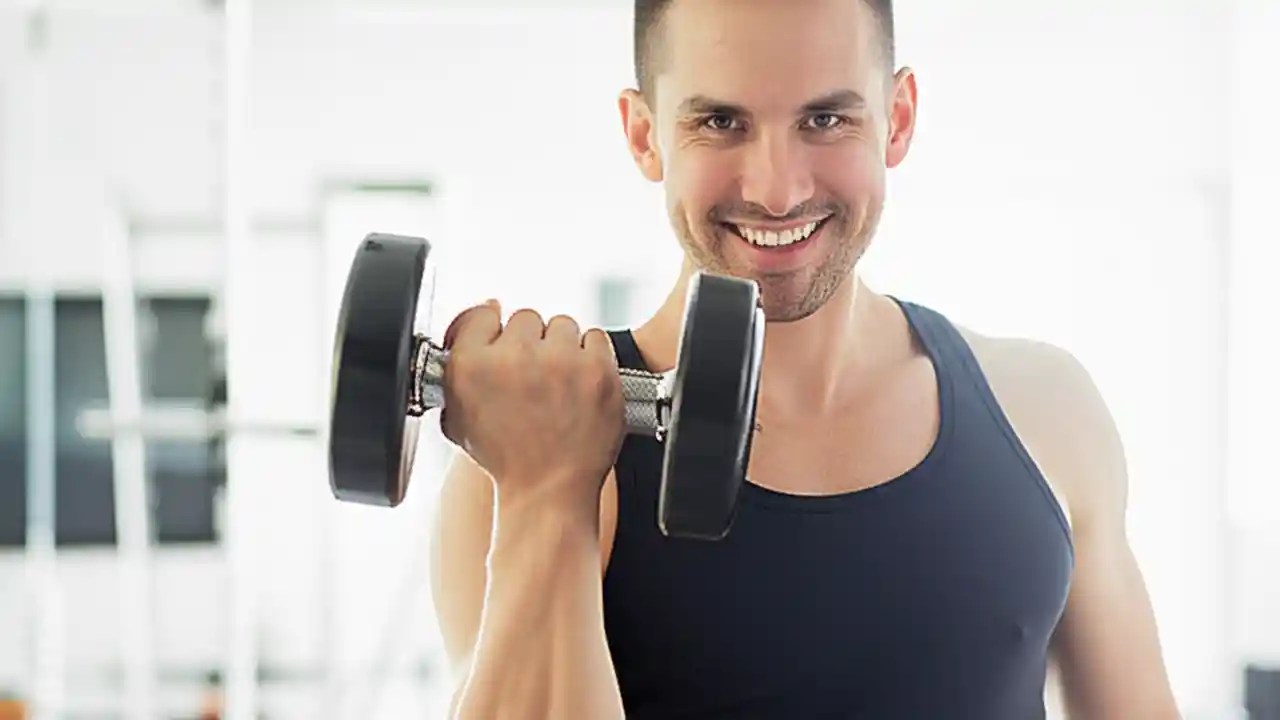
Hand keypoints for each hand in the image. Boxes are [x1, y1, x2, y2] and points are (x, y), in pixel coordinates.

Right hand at [439, 300, 625, 503]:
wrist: (548, 491)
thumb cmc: (505, 458)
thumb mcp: (459, 413)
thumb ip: (462, 360)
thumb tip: (486, 310)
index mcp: (472, 365)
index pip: (483, 314)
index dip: (494, 331)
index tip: (503, 348)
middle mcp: (514, 357)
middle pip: (526, 318)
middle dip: (530, 344)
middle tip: (534, 379)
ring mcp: (560, 361)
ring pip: (562, 325)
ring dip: (562, 348)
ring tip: (559, 386)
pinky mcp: (597, 369)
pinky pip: (595, 338)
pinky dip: (591, 357)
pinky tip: (580, 386)